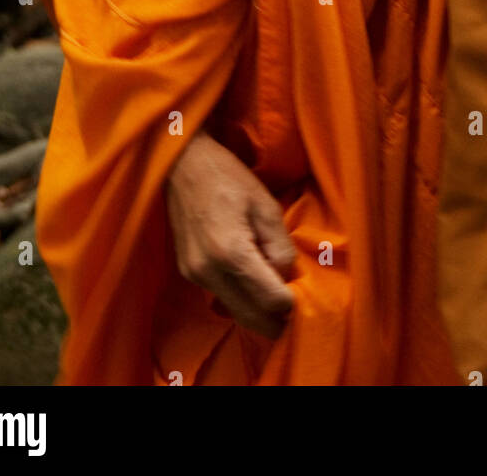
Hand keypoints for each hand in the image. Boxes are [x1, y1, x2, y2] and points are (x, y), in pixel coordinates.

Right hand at [165, 130, 296, 339]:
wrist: (183, 165)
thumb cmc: (228, 177)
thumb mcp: (266, 206)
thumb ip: (281, 247)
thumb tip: (285, 278)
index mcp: (230, 253)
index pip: (270, 300)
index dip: (291, 302)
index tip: (302, 294)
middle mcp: (207, 272)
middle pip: (250, 318)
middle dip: (275, 320)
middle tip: (294, 310)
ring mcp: (193, 275)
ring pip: (235, 312)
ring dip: (257, 310)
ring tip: (275, 290)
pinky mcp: (188, 273)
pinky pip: (221, 297)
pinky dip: (240, 297)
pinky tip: (253, 279)